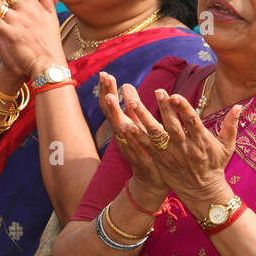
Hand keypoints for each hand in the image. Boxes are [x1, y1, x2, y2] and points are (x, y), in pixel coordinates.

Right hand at [97, 72, 167, 203]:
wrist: (151, 181)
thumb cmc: (146, 150)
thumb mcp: (138, 125)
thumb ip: (133, 106)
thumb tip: (127, 85)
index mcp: (121, 126)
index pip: (110, 105)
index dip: (106, 90)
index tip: (105, 74)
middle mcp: (121, 135)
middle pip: (110, 112)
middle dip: (106, 94)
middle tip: (104, 77)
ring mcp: (128, 146)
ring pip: (117, 127)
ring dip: (113, 112)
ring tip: (110, 97)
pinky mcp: (138, 157)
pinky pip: (131, 144)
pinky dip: (127, 134)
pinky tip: (125, 124)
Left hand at [115, 81, 240, 210]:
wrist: (203, 192)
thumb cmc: (215, 166)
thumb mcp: (227, 147)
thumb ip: (231, 126)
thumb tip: (239, 106)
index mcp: (201, 142)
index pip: (192, 122)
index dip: (184, 109)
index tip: (176, 96)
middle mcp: (185, 147)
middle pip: (172, 126)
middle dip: (164, 108)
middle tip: (157, 90)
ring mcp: (170, 154)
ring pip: (155, 134)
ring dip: (144, 118)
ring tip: (133, 103)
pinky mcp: (159, 159)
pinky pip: (145, 146)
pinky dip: (135, 136)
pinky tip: (125, 125)